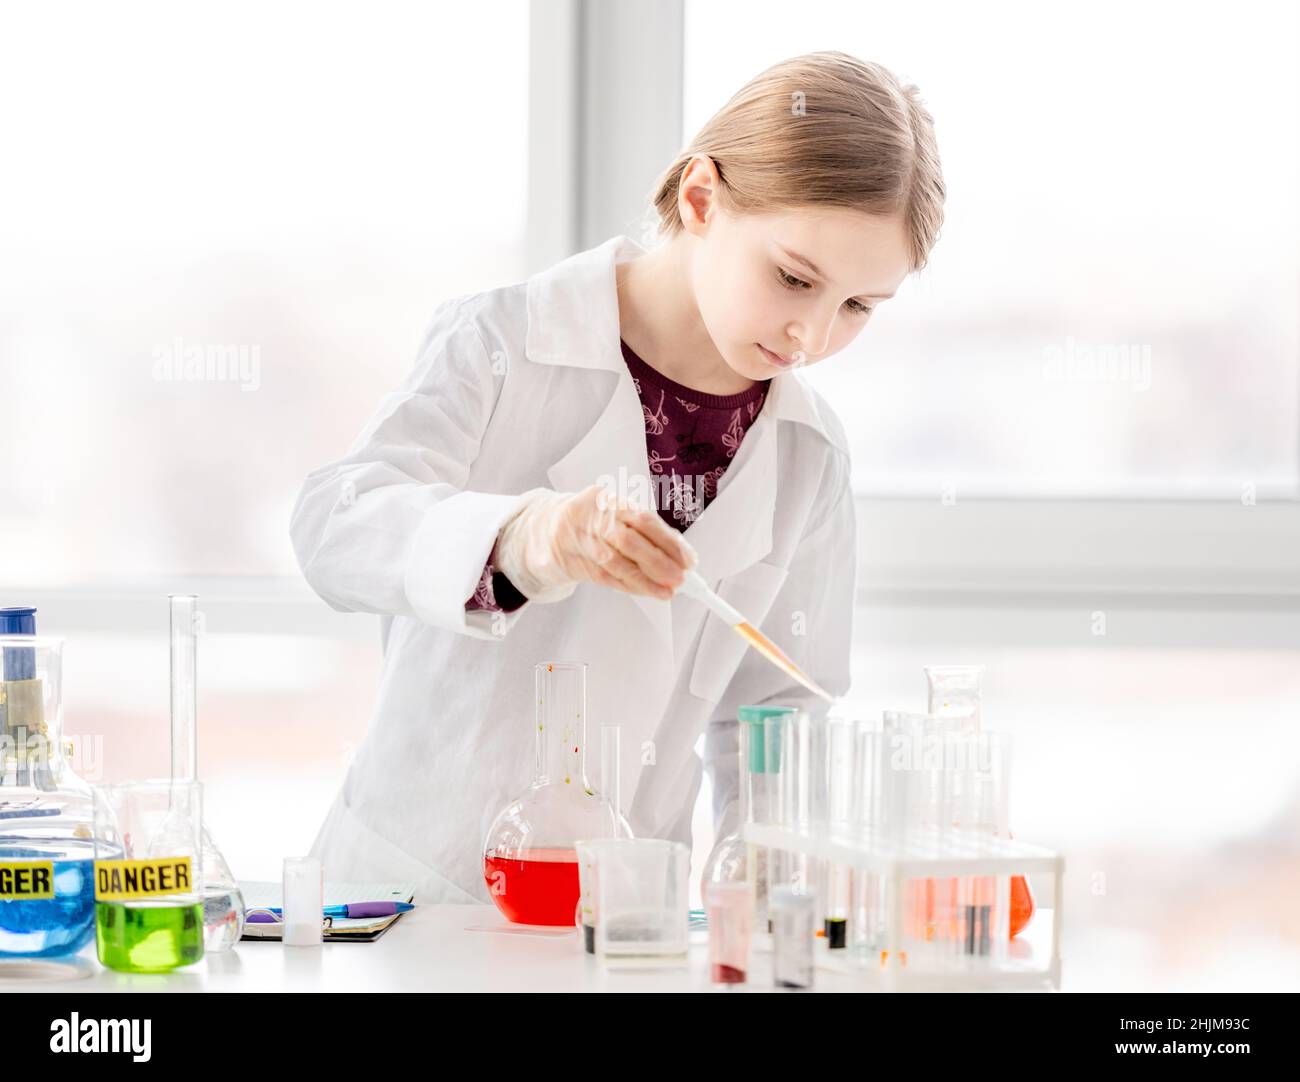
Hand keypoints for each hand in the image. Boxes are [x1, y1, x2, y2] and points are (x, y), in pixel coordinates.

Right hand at [495, 484, 696, 600]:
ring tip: (667, 590)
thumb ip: (643, 529)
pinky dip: (629, 587)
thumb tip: (679, 551)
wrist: (543, 528)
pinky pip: (604, 577)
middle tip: (680, 578)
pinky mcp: (571, 562)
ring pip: (615, 562)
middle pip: (628, 540)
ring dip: (645, 580)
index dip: (669, 541)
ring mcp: (578, 540)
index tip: (688, 558)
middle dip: (658, 562)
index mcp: (608, 500)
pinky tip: (647, 592)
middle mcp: (592, 517)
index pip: (643, 519)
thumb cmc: (589, 521)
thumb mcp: (614, 513)